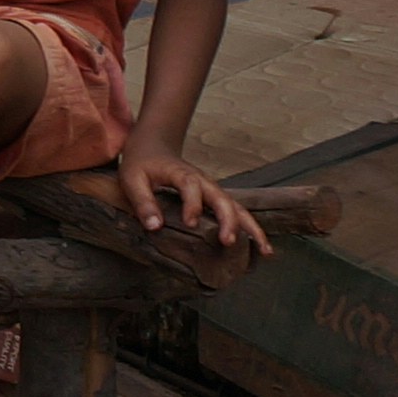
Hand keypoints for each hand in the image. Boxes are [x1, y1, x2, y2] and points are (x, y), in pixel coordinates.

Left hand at [112, 134, 267, 255]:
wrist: (154, 145)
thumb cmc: (142, 163)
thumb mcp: (132, 180)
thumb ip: (142, 202)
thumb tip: (154, 227)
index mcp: (181, 174)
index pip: (191, 186)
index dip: (192, 204)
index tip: (190, 223)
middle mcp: (203, 182)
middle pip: (222, 198)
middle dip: (228, 220)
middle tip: (228, 242)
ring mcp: (212, 191)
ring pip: (237, 207)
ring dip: (251, 227)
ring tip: (265, 251)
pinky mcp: (215, 199)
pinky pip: (236, 213)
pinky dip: (250, 228)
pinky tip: (261, 247)